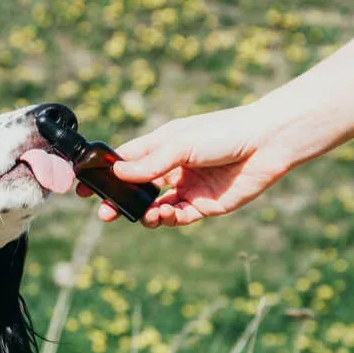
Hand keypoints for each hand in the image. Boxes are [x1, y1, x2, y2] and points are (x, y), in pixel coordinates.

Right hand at [78, 103, 297, 227]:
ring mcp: (187, 188)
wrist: (268, 143)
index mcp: (162, 146)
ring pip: (155, 207)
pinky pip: (178, 217)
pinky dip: (167, 219)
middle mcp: (172, 168)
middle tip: (105, 213)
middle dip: (119, 201)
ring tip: (145, 215)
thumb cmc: (225, 133)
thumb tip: (119, 175)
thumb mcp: (181, 144)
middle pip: (136, 189)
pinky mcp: (204, 205)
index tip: (85, 186)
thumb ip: (151, 163)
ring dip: (144, 213)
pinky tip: (164, 215)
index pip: (126, 161)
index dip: (106, 174)